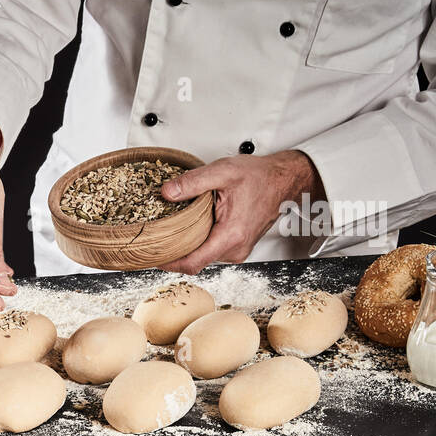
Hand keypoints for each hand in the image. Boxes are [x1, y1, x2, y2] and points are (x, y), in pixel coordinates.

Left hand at [159, 150, 324, 274]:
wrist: (283, 180)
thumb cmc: (259, 177)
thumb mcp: (223, 172)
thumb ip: (193, 182)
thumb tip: (166, 193)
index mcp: (231, 235)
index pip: (193, 263)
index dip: (169, 263)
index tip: (152, 257)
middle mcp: (235, 249)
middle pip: (195, 262)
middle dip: (174, 253)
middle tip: (155, 240)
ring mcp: (238, 251)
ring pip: (203, 257)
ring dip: (187, 247)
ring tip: (173, 231)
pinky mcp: (237, 248)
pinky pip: (211, 251)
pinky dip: (199, 243)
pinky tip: (191, 230)